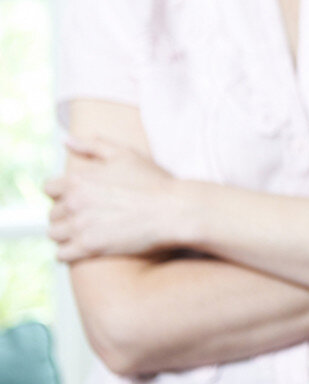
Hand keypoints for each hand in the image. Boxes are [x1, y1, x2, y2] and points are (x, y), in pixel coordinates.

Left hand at [44, 136, 180, 262]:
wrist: (173, 209)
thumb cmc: (152, 181)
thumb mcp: (125, 155)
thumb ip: (92, 146)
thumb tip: (66, 140)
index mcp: (79, 179)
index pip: (49, 189)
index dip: (62, 193)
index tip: (77, 197)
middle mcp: (74, 202)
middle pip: (53, 213)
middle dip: (66, 214)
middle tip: (86, 216)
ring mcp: (80, 226)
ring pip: (54, 234)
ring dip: (65, 234)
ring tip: (84, 232)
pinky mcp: (89, 247)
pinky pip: (62, 254)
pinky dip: (68, 252)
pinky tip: (83, 248)